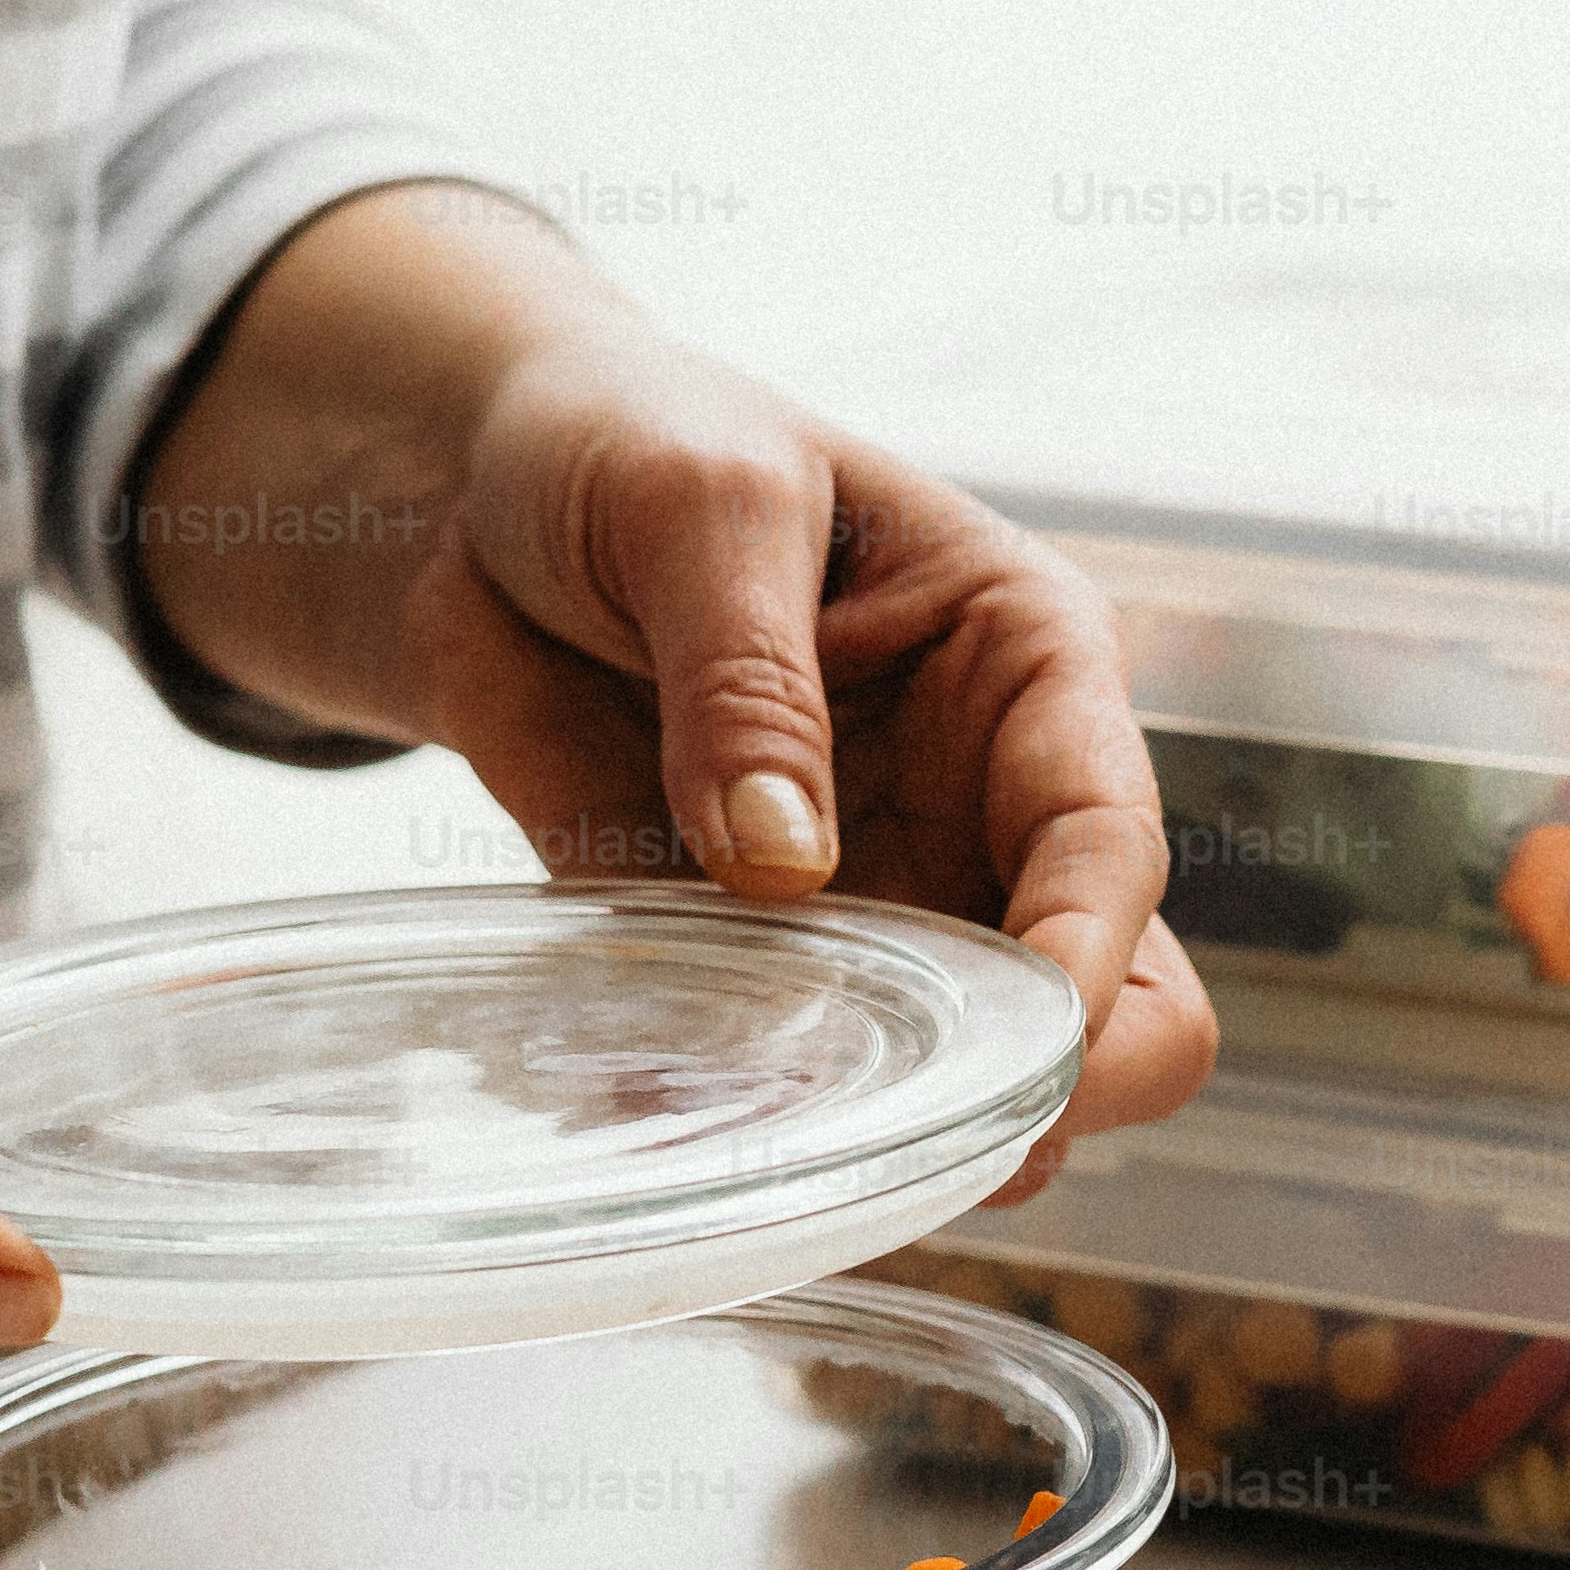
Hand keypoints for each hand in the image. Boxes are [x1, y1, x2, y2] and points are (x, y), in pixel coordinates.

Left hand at [127, 188, 1212, 1184]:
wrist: (465, 494)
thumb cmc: (633, 440)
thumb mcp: (700, 506)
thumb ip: (746, 683)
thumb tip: (784, 865)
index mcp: (1025, 666)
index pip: (1104, 847)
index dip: (1085, 966)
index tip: (1025, 1057)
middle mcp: (980, 806)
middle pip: (1104, 1010)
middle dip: (1033, 1093)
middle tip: (910, 1129)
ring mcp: (882, 899)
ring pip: (958, 1080)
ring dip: (875, 1127)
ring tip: (749, 1123)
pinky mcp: (759, 959)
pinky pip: (781, 1083)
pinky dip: (724, 1118)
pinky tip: (635, 1104)